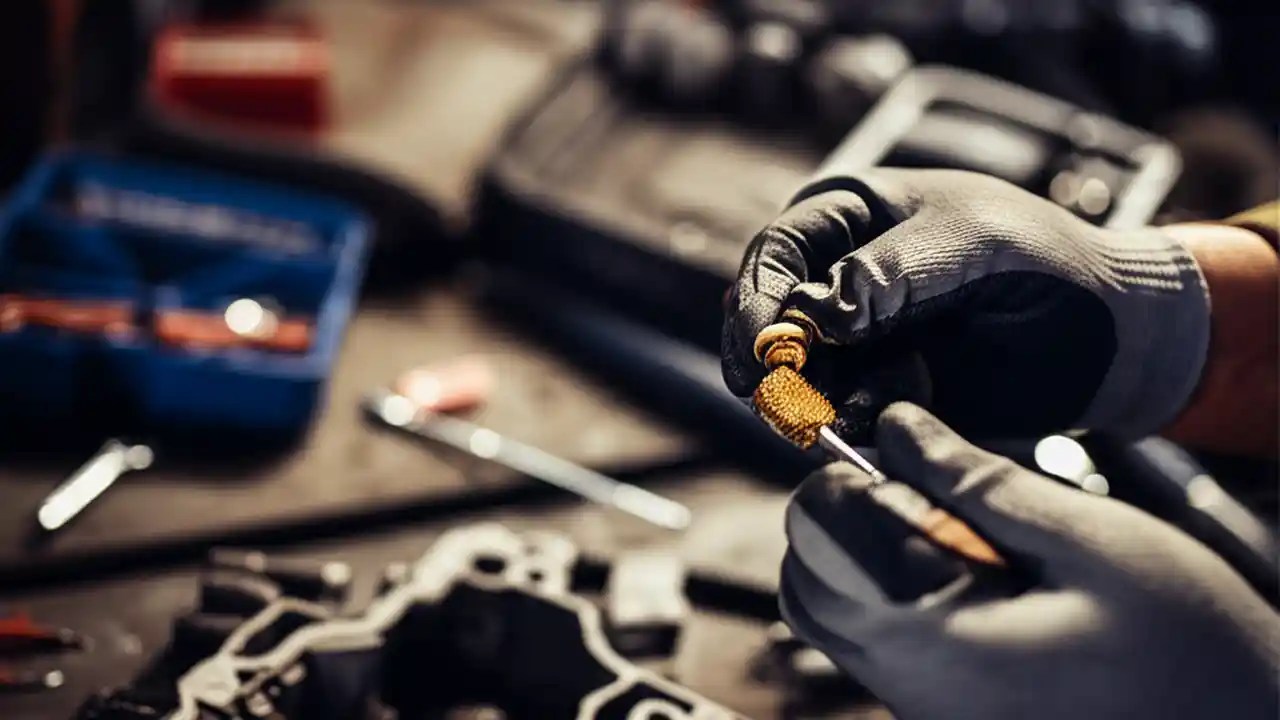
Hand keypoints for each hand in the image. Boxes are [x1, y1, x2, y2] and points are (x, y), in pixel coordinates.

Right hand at [722, 169, 1210, 439]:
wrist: (1112, 336)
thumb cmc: (1047, 263)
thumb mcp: (973, 244)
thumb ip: (891, 272)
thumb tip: (813, 313)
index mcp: (848, 217)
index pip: (774, 254)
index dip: (758, 300)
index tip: (766, 349)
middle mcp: (835, 278)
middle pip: (765, 323)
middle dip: (774, 365)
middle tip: (789, 402)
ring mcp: (852, 342)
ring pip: (794, 379)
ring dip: (817, 400)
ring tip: (873, 401)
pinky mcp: (876, 394)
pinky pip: (839, 417)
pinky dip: (858, 422)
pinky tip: (906, 404)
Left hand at [782, 403, 1279, 719]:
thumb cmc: (1187, 649)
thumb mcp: (1092, 543)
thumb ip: (980, 482)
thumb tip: (896, 427)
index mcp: (930, 640)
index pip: (819, 533)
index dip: (852, 474)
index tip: (909, 455)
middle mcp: (905, 684)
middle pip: (807, 574)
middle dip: (848, 512)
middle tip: (933, 488)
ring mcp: (917, 706)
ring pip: (831, 610)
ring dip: (864, 550)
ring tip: (957, 528)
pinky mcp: (938, 711)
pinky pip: (872, 641)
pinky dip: (888, 587)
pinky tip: (966, 568)